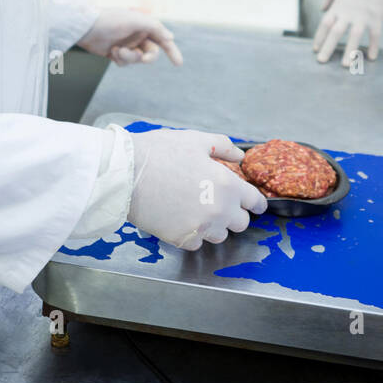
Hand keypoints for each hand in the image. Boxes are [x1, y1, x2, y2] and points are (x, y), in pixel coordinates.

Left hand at [78, 8, 183, 66]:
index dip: (172, 51)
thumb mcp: (136, 20)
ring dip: (129, 57)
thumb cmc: (111, 20)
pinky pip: (125, 62)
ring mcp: (127, 44)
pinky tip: (112, 51)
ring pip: (137, 59)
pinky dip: (120, 59)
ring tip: (118, 50)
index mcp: (144, 25)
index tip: (178, 63)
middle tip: (143, 58)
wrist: (86, 27)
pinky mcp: (117, 53)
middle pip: (151, 53)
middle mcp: (137, 35)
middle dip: (147, 57)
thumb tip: (171, 37)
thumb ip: (155, 27)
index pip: (163, 40)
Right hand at [129, 128, 266, 249]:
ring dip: (214, 225)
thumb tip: (238, 157)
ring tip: (197, 209)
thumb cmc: (160, 153)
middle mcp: (220, 210)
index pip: (255, 202)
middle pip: (241, 223)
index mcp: (228, 185)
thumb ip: (224, 147)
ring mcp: (201, 228)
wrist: (126, 173)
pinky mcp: (182, 239)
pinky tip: (182, 218)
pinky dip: (193, 233)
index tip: (253, 204)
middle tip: (218, 201)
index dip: (255, 202)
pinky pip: (197, 242)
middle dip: (233, 212)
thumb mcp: (196, 140)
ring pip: (220, 235)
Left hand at [312, 0, 382, 63]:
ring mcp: (363, 16)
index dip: (319, 37)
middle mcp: (349, 13)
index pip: (325, 24)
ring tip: (345, 65)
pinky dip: (374, 46)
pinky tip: (371, 57)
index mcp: (338, 5)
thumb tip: (322, 9)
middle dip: (328, 48)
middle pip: (336, 33)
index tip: (315, 48)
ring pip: (354, 37)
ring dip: (350, 52)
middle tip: (321, 61)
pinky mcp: (376, 17)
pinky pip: (375, 35)